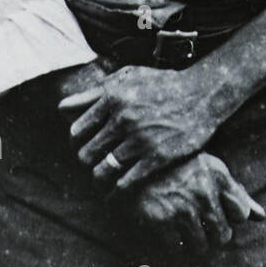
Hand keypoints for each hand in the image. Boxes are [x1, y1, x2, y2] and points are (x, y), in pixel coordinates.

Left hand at [58, 63, 216, 189]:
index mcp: (113, 97)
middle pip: (86, 152)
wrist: (203, 94)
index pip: (77, 130)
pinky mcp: (156, 157)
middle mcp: (123, 119)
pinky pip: (125, 181)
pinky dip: (117, 189)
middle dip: (87, 159)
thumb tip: (63, 107)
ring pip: (102, 170)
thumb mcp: (128, 77)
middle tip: (94, 160)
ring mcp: (140, 140)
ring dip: (100, 176)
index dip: (77, 140)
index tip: (84, 143)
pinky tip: (118, 189)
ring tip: (104, 176)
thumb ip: (95, 91)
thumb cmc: (163, 83)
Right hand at [125, 152, 264, 254]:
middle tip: (199, 223)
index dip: (231, 216)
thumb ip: (237, 194)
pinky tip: (168, 228)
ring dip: (194, 242)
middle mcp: (204, 194)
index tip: (218, 211)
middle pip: (224, 236)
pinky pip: (178, 249)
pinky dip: (175, 244)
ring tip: (184, 226)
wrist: (135, 163)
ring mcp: (183, 209)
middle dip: (214, 234)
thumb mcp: (211, 171)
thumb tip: (262, 217)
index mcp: (218, 177)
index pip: (241, 214)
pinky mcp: (162, 223)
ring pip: (202, 247)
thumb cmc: (179, 167)